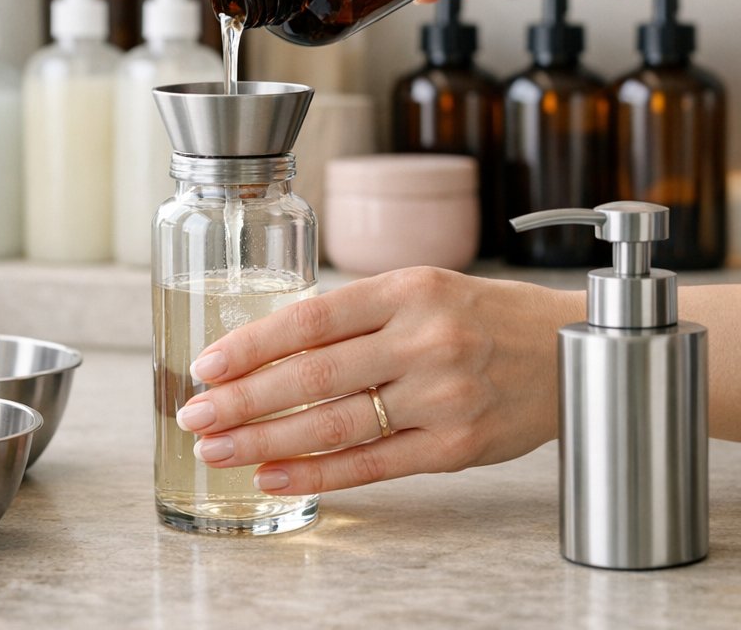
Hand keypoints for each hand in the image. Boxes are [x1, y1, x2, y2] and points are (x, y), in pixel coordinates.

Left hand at [176, 267, 583, 494]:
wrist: (571, 349)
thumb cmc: (484, 315)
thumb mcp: (422, 290)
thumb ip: (357, 317)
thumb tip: (270, 349)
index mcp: (408, 289)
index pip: (312, 318)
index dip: (252, 345)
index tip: (206, 365)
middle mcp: (424, 339)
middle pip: (313, 375)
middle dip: (242, 399)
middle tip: (194, 415)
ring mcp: (442, 396)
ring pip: (334, 424)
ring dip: (266, 441)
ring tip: (219, 449)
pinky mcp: (457, 447)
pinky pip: (373, 465)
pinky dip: (317, 474)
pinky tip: (275, 475)